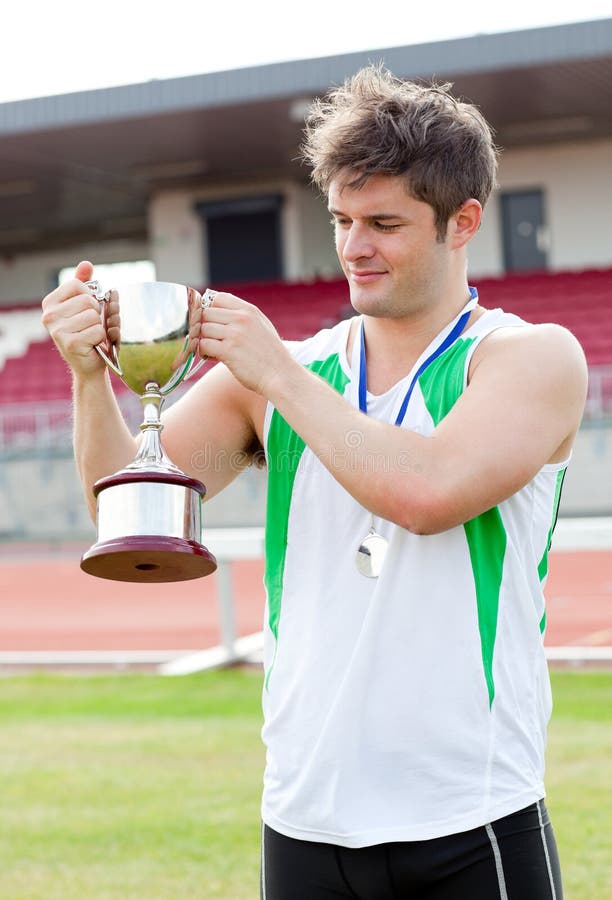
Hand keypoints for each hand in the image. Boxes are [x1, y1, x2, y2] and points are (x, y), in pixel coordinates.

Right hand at [41, 260, 106, 376]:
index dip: (89, 296)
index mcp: (50, 303)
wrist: (88, 363)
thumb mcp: (84, 305)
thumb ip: (84, 283)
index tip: (86, 310)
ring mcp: (57, 330)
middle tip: (90, 326)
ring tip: (91, 335)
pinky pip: (97, 331)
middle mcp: (49, 316)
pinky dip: (100, 338)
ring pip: (93, 316)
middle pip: (87, 300)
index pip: (77, 284)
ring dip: (99, 327)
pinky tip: (92, 344)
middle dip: (96, 313)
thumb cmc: (87, 332)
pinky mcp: (69, 344)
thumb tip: (86, 264)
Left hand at [199, 291, 293, 395]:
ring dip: (205, 340)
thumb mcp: (261, 326)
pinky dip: (204, 352)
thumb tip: (218, 311)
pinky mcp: (228, 350)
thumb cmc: (270, 355)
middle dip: (206, 326)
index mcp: (249, 311)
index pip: (218, 298)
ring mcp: (235, 334)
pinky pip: (204, 345)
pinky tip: (214, 357)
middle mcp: (241, 319)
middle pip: (206, 313)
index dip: (211, 309)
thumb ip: (243, 317)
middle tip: (213, 339)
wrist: (281, 375)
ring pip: (203, 329)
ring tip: (215, 350)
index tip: (214, 322)